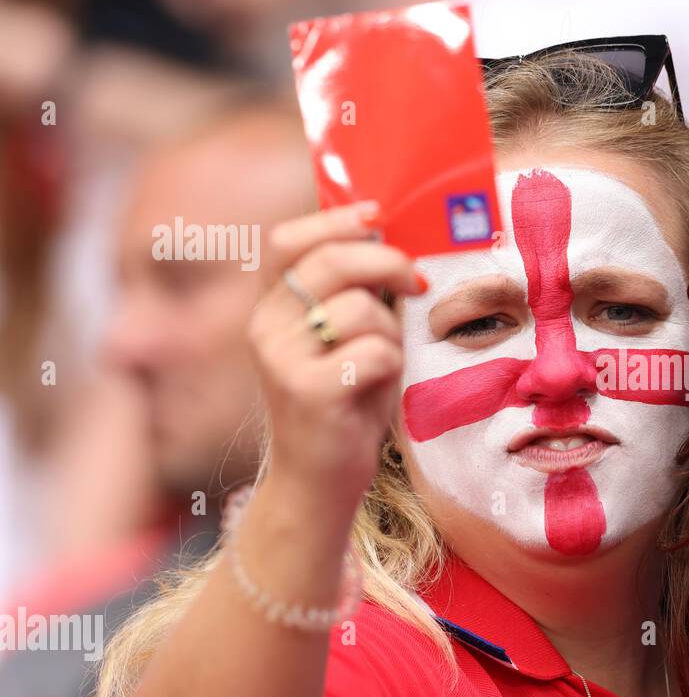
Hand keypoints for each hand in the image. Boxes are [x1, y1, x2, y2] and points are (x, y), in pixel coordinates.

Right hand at [249, 202, 424, 514]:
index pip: (287, 241)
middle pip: (331, 262)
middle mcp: (263, 328)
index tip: (379, 214)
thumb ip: (353, 294)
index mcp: (269, 309)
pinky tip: (376, 388)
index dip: (335, 219)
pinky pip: (374, 351)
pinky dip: (391, 365)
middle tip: (417, 283)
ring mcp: (281, 360)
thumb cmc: (343, 405)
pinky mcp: (307, 391)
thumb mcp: (342, 341)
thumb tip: (392, 240)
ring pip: (361, 308)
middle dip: (388, 262)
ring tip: (383, 362)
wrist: (318, 482)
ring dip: (391, 332)